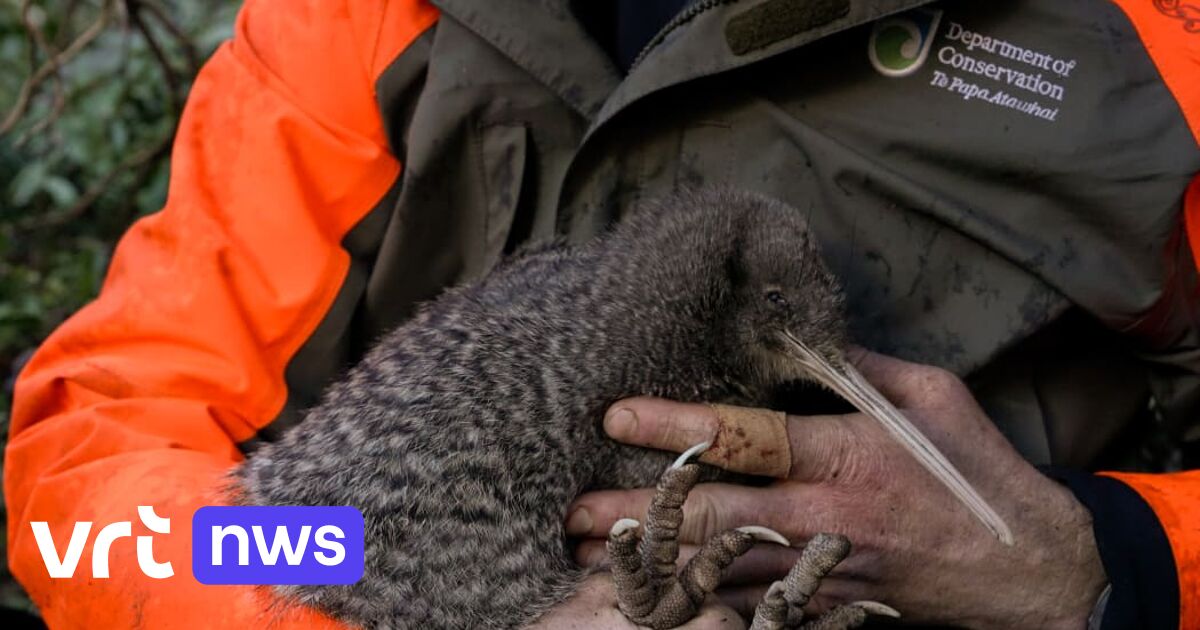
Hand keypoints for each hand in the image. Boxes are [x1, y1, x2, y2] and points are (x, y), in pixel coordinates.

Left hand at [566, 349, 1107, 628]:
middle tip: (575, 513)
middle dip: (640, 514)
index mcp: (849, 452)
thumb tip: (804, 340)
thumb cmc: (980, 472)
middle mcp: (829, 513)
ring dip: (657, 566)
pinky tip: (660, 602)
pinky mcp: (833, 602)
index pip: (746, 435)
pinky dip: (706, 606)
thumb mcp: (936, 396)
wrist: (1031, 569)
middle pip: (716, 513)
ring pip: (725, 568)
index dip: (678, 425)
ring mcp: (827, 566)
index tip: (616, 417)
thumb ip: (864, 369)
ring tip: (592, 565)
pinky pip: (761, 607)